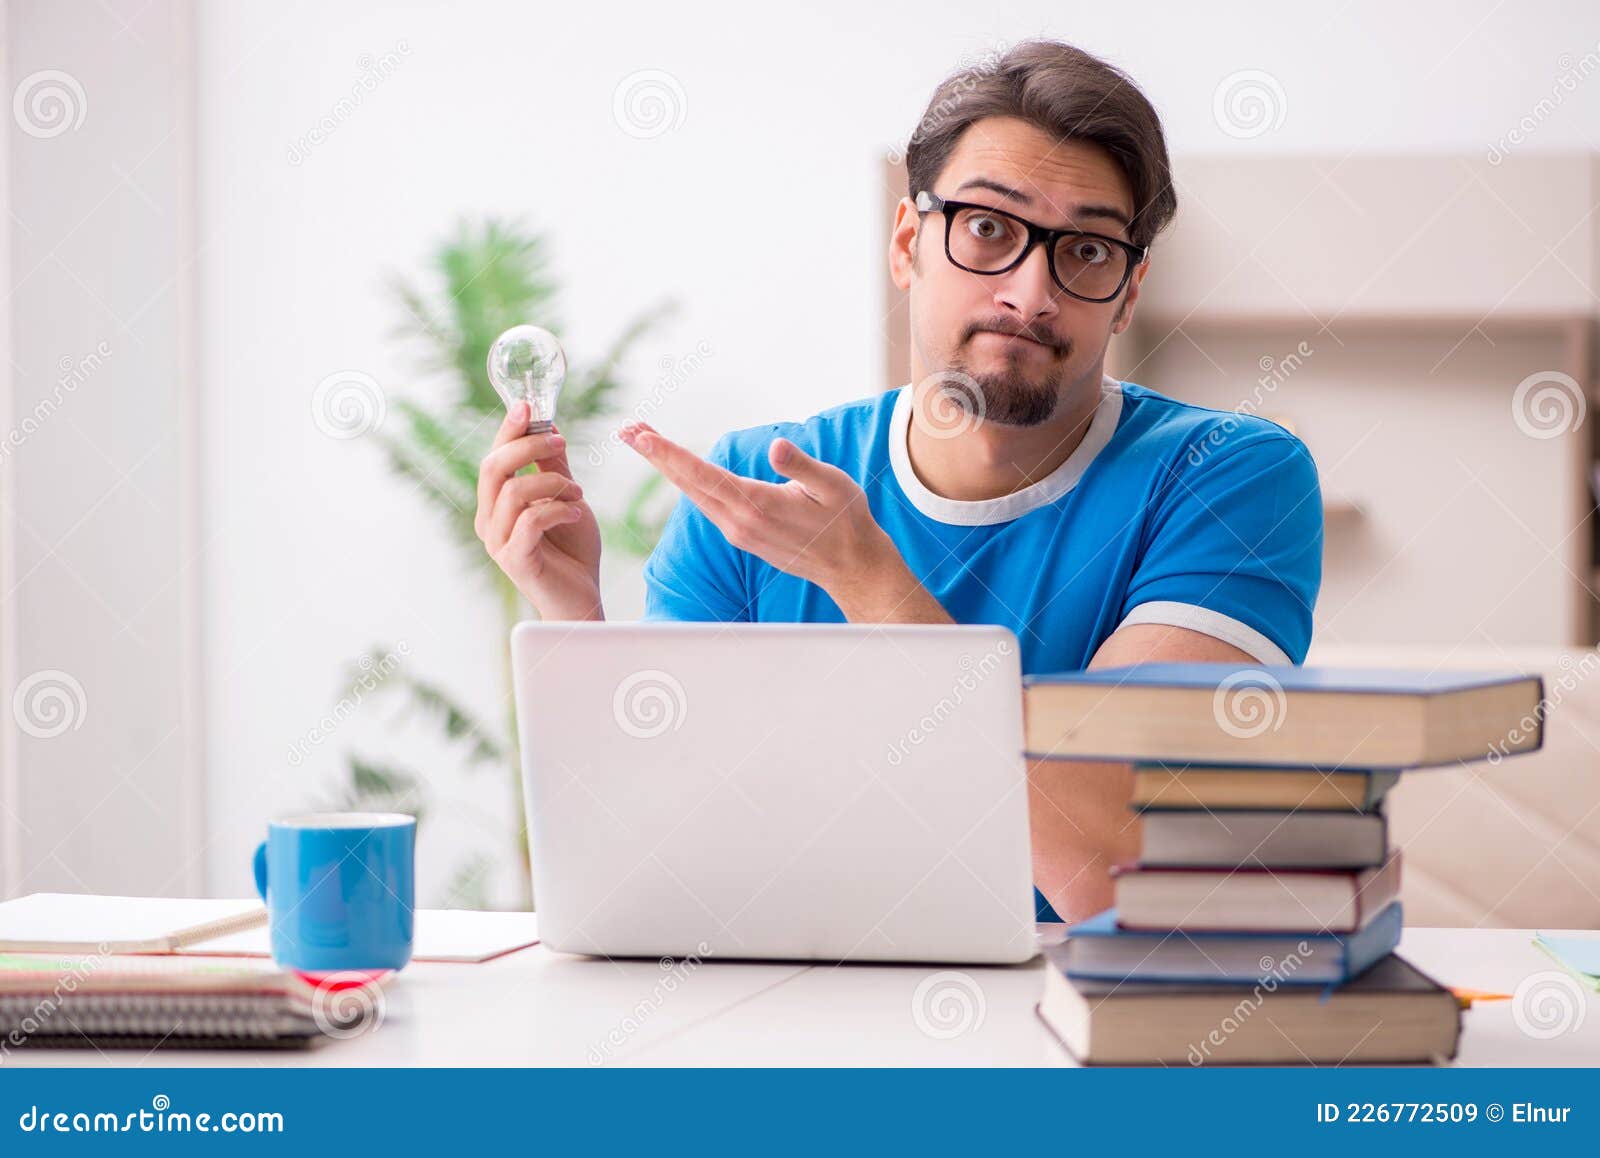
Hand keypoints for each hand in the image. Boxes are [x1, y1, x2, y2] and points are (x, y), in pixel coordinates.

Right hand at [475, 402, 603, 620]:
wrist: (582, 598)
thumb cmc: (573, 550)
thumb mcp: (567, 499)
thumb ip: (554, 468)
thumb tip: (549, 428)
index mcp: (496, 504)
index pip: (493, 458)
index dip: (507, 429)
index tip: (527, 405)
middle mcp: (489, 521)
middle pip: (493, 468)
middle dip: (528, 446)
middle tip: (560, 441)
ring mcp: (498, 542)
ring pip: (514, 492)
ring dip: (553, 484)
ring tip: (579, 495)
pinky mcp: (515, 561)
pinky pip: (530, 521)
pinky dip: (558, 510)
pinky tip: (578, 514)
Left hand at [619, 420, 950, 622]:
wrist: (852, 567)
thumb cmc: (847, 522)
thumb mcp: (834, 486)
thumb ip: (801, 467)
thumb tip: (775, 447)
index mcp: (758, 505)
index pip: (702, 475)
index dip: (669, 454)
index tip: (642, 436)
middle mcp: (740, 521)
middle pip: (687, 483)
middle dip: (655, 454)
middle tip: (627, 429)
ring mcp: (738, 532)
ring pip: (693, 494)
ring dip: (667, 466)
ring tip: (644, 440)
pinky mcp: (742, 535)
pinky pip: (706, 504)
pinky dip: (686, 481)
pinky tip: (678, 468)